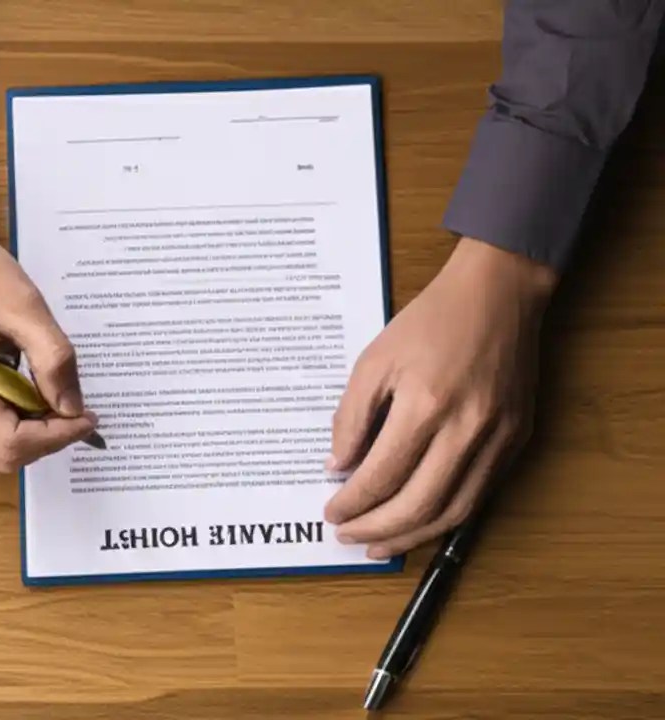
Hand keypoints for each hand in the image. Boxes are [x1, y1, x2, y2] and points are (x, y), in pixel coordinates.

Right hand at [0, 174, 96, 471]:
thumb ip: (53, 357)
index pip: (12, 444)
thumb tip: (73, 405)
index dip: (58, 437)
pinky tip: (19, 386)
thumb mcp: (21, 303)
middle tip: (72, 404)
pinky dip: (3, 420)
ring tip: (47, 391)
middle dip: (44, 438)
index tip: (87, 415)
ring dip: (25, 431)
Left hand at [324, 237, 557, 558]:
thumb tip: (338, 465)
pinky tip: (418, 521)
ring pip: (454, 511)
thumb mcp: (374, 360)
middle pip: (418, 504)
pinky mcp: (518, 441)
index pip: (382, 475)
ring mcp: (499, 439)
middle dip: (377, 529)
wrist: (498, 296)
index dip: (353, 501)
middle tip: (347, 536)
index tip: (331, 512)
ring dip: (413, 536)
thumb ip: (352, 416)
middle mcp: (467, 429)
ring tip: (378, 545)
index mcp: (425, 405)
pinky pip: (478, 495)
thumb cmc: (430, 322)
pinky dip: (445, 517)